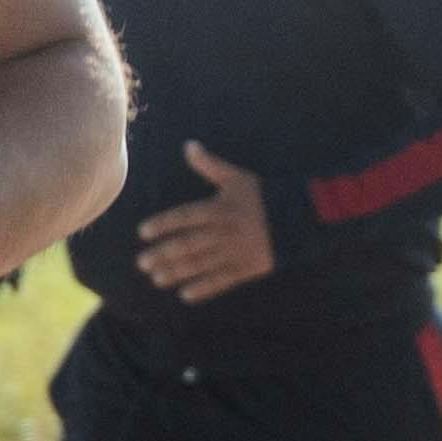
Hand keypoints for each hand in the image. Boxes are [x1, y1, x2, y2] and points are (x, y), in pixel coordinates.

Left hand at [131, 142, 280, 301]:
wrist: (300, 217)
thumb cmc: (263, 195)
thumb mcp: (236, 177)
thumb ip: (209, 165)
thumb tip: (188, 145)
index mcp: (220, 209)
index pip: (186, 217)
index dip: (164, 224)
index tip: (143, 232)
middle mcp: (225, 232)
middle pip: (189, 245)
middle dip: (164, 254)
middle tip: (142, 263)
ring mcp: (236, 252)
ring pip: (202, 265)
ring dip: (178, 273)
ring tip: (156, 279)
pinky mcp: (247, 268)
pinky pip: (222, 281)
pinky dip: (204, 289)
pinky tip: (185, 295)